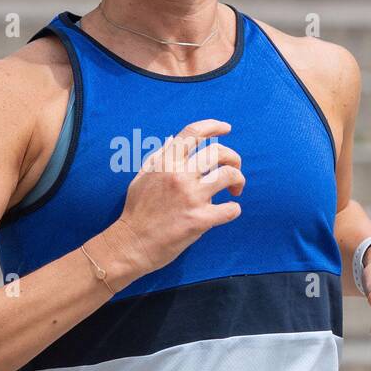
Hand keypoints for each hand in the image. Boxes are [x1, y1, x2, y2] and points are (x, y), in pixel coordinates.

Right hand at [119, 118, 244, 272]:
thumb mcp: (142, 176)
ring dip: (238, 181)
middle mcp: (180, 175)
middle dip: (234, 158)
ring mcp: (191, 197)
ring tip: (235, 190)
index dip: (214, 126)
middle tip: (235, 170)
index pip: (194, 132)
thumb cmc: (136, 211)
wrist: (131, 244)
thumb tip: (173, 139)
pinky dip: (234, 209)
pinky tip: (229, 211)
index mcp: (166, 162)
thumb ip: (159, 157)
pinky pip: (230, 209)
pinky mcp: (199, 220)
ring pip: (229, 175)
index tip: (227, 128)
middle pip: (219, 152)